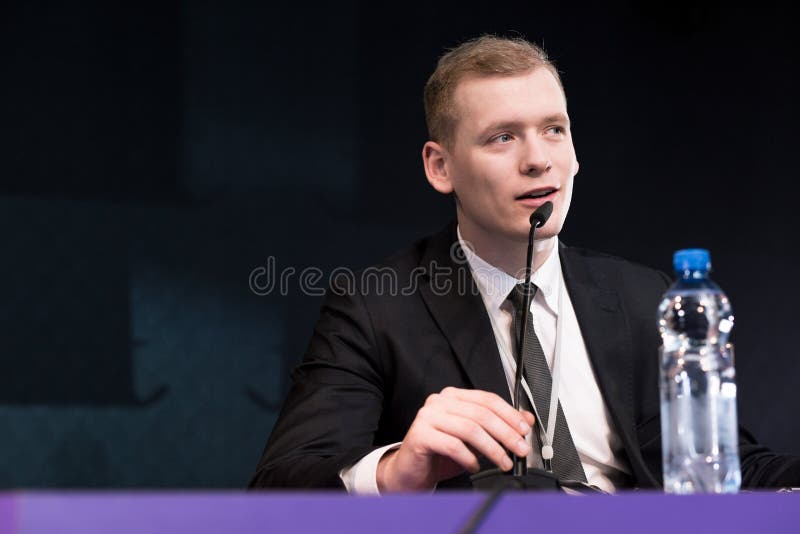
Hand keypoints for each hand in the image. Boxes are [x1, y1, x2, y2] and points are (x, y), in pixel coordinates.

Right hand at [376, 387, 534, 491]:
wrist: (411, 471)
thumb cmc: (441, 454)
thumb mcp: (475, 440)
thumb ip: (497, 427)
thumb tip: (525, 420)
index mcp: (453, 397)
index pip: (487, 399)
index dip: (509, 414)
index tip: (524, 430)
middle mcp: (439, 402)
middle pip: (481, 413)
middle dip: (506, 433)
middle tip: (520, 450)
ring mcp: (428, 416)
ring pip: (469, 428)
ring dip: (492, 448)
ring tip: (503, 462)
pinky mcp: (420, 434)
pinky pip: (452, 445)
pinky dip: (469, 458)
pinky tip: (475, 466)